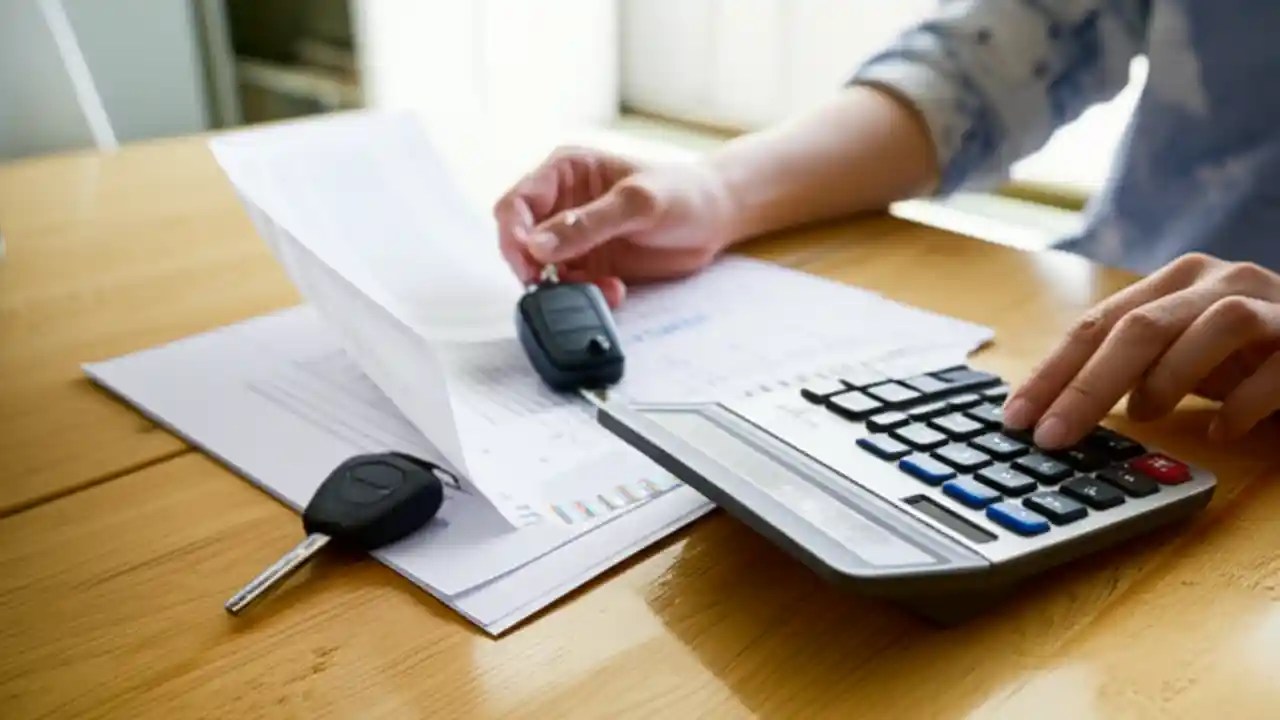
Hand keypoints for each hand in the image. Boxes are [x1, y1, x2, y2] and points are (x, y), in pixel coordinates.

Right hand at [493, 147, 737, 305]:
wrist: (716, 218)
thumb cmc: (682, 193)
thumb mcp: (637, 203)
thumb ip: (587, 224)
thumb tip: (537, 246)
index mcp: (564, 172)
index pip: (517, 204)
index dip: (514, 234)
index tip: (530, 261)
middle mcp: (561, 203)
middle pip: (520, 241)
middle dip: (534, 268)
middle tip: (556, 286)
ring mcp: (574, 236)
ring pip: (543, 270)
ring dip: (564, 287)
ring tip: (604, 288)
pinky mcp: (590, 263)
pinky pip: (571, 286)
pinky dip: (586, 295)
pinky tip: (614, 291)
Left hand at [1004, 253, 1279, 447]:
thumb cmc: (1248, 353)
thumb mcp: (1181, 354)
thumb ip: (1130, 368)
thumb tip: (1055, 412)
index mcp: (1174, 282)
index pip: (1096, 324)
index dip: (1051, 372)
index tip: (1015, 418)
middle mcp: (1218, 282)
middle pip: (1141, 327)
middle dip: (1089, 386)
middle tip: (1054, 436)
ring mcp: (1270, 306)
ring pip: (1212, 330)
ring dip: (1168, 380)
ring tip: (1145, 416)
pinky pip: (1276, 370)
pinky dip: (1242, 405)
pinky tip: (1220, 431)